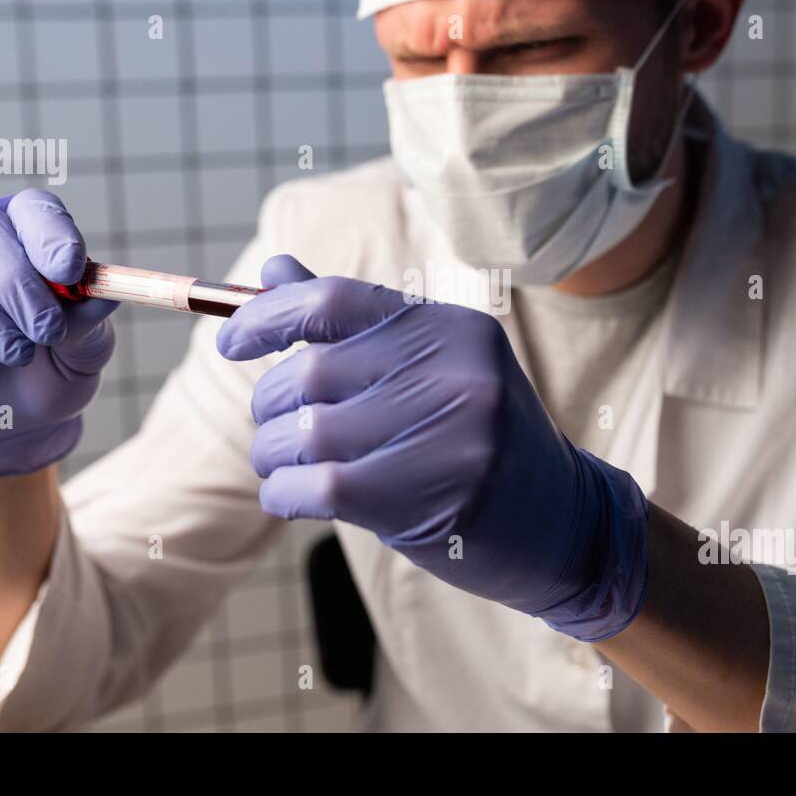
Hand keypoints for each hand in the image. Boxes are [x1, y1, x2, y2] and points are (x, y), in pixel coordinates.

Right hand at [0, 189, 116, 481]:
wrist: (12, 417)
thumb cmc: (55, 365)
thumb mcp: (86, 350)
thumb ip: (91, 321)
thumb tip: (102, 295)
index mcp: (29, 230)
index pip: (33, 207)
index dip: (51, 234)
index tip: (70, 273)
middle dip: (18, 284)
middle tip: (48, 332)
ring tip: (18, 355)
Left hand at [217, 256, 649, 640]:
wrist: (564, 525)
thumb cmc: (481, 444)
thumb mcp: (431, 371)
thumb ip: (354, 326)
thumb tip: (273, 269)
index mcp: (449, 326)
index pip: (335, 299)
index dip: (267, 317)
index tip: (231, 345)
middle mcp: (454, 369)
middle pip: (311, 372)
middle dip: (271, 408)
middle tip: (274, 432)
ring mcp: (451, 432)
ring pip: (308, 432)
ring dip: (274, 454)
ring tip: (284, 467)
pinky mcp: (433, 495)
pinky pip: (318, 484)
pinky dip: (284, 493)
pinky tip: (292, 498)